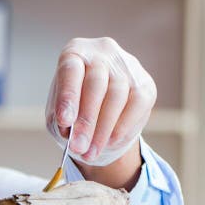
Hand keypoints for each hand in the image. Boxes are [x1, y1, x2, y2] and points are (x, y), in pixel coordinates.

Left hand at [45, 37, 156, 167]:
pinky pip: (136, 104)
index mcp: (75, 53)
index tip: (64, 121)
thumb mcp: (59, 114)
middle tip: (78, 147)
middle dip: (86, 121)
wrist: (100, 113)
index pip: (71, 71)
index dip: (68, 97)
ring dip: (102, 130)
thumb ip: (61, 120)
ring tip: (90, 153)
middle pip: (96, 85)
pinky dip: (121, 126)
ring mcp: (127, 65)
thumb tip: (70, 130)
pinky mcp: (145, 83)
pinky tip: (110, 142)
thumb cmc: (73, 109)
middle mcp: (102, 52)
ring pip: (116, 96)